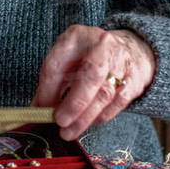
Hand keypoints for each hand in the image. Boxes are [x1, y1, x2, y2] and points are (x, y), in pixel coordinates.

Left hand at [33, 26, 155, 140]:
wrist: (130, 48)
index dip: (47, 89)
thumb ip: (51, 84)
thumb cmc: (88, 57)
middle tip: (60, 122)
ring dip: (85, 117)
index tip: (41, 108)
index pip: (57, 63)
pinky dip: (101, 116)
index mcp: (76, 37)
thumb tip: (35, 112)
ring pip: (105, 93)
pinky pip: (117, 102)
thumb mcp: (66, 59)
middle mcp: (101, 45)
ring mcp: (121, 61)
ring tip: (70, 132)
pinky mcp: (134, 79)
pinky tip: (89, 123)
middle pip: (90, 75)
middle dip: (74, 103)